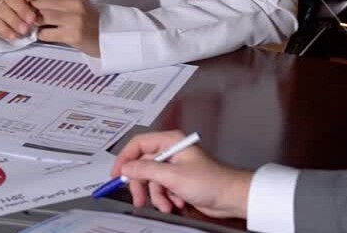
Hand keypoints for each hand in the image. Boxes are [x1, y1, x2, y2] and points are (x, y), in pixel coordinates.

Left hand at [33, 0, 100, 55]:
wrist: (104, 33)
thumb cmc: (85, 12)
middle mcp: (73, 3)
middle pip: (38, 2)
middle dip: (35, 8)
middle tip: (37, 12)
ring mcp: (73, 20)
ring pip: (40, 17)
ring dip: (38, 22)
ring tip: (43, 22)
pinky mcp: (71, 36)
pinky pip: (44, 34)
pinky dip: (43, 35)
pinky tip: (48, 33)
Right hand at [112, 130, 252, 219]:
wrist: (230, 197)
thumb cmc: (209, 181)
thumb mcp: (172, 176)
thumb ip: (146, 169)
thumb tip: (126, 166)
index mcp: (170, 141)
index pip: (138, 144)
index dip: (125, 158)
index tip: (117, 175)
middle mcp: (170, 151)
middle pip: (143, 165)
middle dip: (142, 185)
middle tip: (139, 199)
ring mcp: (174, 166)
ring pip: (152, 181)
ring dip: (156, 196)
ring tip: (167, 205)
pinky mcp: (178, 181)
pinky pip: (161, 189)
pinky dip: (165, 199)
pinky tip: (176, 203)